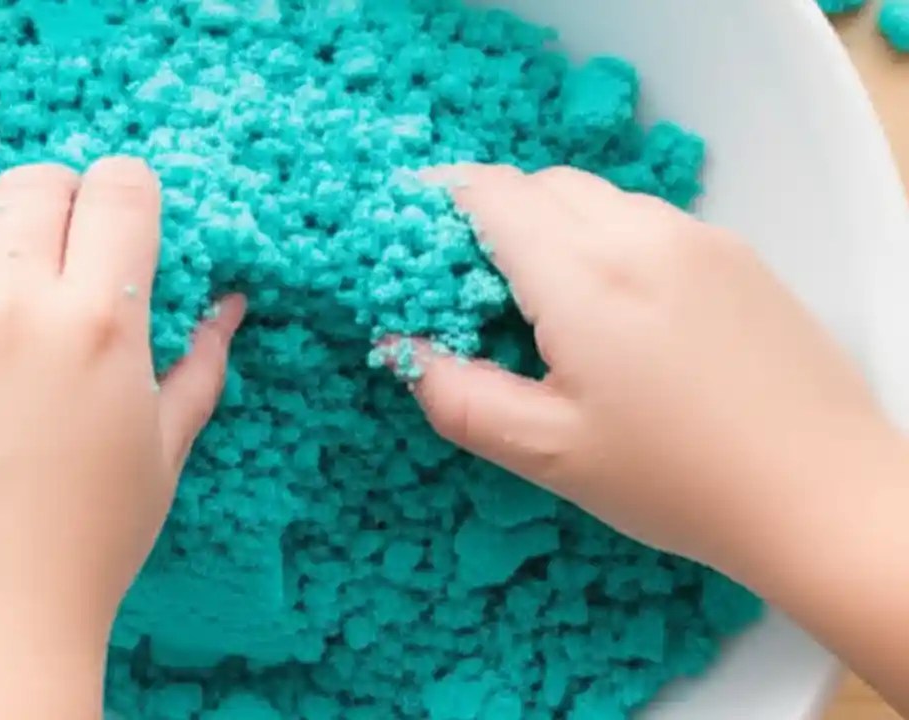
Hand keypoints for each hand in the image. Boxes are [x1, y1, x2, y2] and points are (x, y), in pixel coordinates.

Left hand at [0, 158, 243, 717]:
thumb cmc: (86, 543)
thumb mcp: (163, 452)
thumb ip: (200, 366)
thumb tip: (229, 303)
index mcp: (101, 324)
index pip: (118, 188)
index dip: (122, 192)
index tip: (114, 221)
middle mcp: (14, 307)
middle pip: (31, 185)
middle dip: (52, 204)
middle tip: (50, 255)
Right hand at [412, 164, 897, 572]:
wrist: (823, 494)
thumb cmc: (679, 480)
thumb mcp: (548, 454)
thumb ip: (459, 398)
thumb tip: (408, 350)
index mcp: (585, 276)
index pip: (493, 195)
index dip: (441, 199)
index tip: (412, 222)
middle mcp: (642, 234)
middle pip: (543, 184)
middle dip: (493, 213)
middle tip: (469, 278)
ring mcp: (698, 238)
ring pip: (598, 199)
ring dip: (553, 225)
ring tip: (543, 300)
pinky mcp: (738, 256)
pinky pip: (648, 222)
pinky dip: (607, 241)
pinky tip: (616, 312)